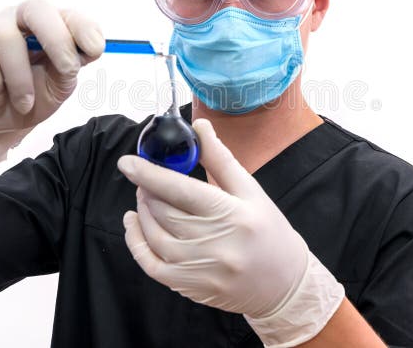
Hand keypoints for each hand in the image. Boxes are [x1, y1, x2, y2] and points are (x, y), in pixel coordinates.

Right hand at [0, 0, 103, 177]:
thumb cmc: (30, 99)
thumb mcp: (58, 86)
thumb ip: (71, 65)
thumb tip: (88, 48)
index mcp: (48, 26)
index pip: (67, 14)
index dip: (83, 27)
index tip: (95, 50)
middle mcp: (18, 20)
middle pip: (36, 9)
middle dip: (57, 38)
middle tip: (67, 69)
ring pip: (6, 39)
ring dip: (21, 80)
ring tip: (25, 103)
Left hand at [118, 119, 344, 346]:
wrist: (285, 284)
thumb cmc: (269, 231)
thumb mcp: (251, 191)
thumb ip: (221, 159)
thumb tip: (200, 126)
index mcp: (233, 214)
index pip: (181, 190)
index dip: (149, 174)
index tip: (127, 162)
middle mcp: (215, 243)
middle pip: (164, 212)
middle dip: (148, 190)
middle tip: (147, 179)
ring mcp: (200, 270)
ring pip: (154, 236)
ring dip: (142, 213)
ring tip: (144, 198)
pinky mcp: (190, 287)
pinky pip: (151, 265)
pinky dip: (136, 243)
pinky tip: (133, 225)